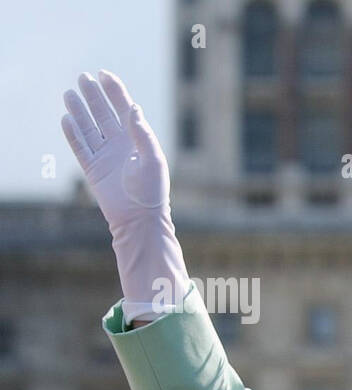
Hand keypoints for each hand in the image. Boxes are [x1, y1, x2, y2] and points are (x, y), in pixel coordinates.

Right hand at [61, 70, 168, 229]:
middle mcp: (120, 145)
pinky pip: (79, 147)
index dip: (115, 91)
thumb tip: (133, 108)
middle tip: (83, 77)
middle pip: (103, 114)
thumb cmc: (152, 191)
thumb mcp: (153, 160)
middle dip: (94, 96)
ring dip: (79, 110)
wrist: (139, 219)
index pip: (124, 110)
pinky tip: (66, 118)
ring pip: (88, 127)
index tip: (104, 74)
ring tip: (69, 93)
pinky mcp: (92, 169)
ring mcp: (105, 156)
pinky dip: (72, 133)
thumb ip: (142, 134)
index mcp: (137, 140)